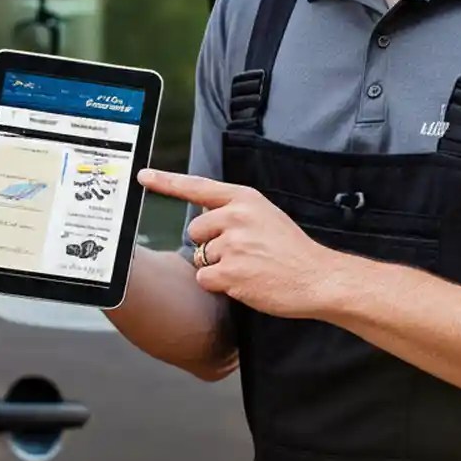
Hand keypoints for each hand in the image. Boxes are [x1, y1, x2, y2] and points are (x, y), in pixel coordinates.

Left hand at [137, 169, 335, 319]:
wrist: (317, 277)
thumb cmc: (291, 249)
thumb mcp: (265, 215)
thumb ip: (235, 211)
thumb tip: (204, 214)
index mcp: (244, 199)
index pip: (198, 187)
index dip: (166, 181)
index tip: (143, 175)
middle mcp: (236, 216)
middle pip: (195, 230)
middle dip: (210, 244)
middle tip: (241, 252)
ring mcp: (233, 244)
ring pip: (200, 257)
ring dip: (217, 267)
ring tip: (248, 267)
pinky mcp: (231, 272)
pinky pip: (205, 278)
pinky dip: (219, 285)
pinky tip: (244, 282)